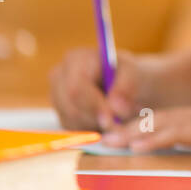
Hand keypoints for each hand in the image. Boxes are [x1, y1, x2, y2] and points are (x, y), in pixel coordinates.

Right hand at [49, 47, 163, 130]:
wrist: (124, 84)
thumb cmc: (127, 74)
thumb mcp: (134, 74)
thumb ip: (127, 87)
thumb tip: (115, 107)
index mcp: (76, 59)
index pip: (76, 88)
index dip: (93, 106)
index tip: (112, 118)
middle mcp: (60, 76)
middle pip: (70, 108)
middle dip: (96, 119)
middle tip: (118, 123)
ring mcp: (57, 96)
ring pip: (71, 121)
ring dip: (95, 125)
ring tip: (115, 116)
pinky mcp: (60, 113)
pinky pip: (72, 129)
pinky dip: (90, 129)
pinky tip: (104, 118)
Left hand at [99, 100, 190, 155]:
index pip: (170, 119)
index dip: (145, 126)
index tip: (124, 134)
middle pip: (158, 119)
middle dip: (129, 128)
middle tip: (103, 137)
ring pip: (161, 124)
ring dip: (132, 133)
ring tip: (109, 142)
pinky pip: (177, 134)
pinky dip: (153, 139)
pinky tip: (136, 146)